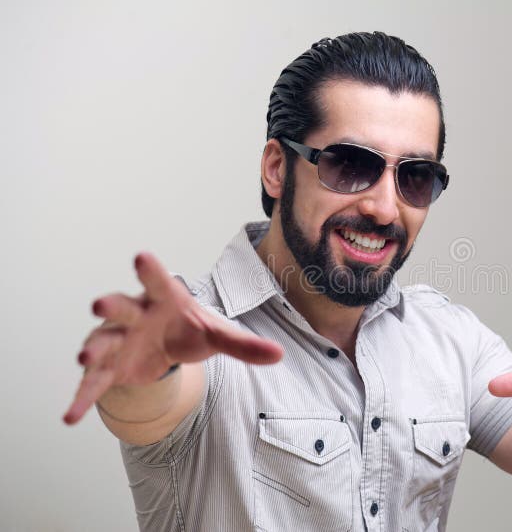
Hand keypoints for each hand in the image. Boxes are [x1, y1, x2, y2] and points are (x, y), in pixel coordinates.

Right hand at [63, 252, 282, 424]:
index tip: (142, 256)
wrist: (166, 346)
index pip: (159, 282)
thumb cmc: (189, 330)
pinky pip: (94, 383)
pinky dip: (82, 398)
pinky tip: (70, 417)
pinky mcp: (110, 368)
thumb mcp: (217, 336)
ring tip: (85, 359)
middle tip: (100, 303)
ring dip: (93, 349)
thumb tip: (280, 354)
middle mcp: (135, 316)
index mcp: (163, 300)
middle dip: (111, 306)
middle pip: (121, 307)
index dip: (151, 271)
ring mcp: (118, 341)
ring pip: (101, 342)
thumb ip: (244, 345)